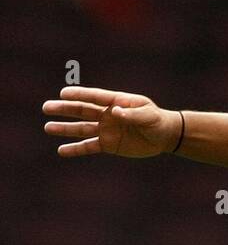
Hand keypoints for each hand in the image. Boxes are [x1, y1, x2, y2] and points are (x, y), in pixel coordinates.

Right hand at [42, 86, 181, 157]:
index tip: (63, 93)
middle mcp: (107, 114)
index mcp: (116, 102)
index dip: (79, 95)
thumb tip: (115, 112)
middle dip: (64, 109)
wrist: (164, 136)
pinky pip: (89, 146)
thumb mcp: (148, 116)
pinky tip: (61, 151)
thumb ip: (131, 114)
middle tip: (46, 107)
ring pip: (82, 129)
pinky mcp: (108, 144)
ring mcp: (106, 129)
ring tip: (48, 127)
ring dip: (65, 129)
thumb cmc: (157, 121)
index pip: (94, 97)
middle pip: (82, 111)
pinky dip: (76, 149)